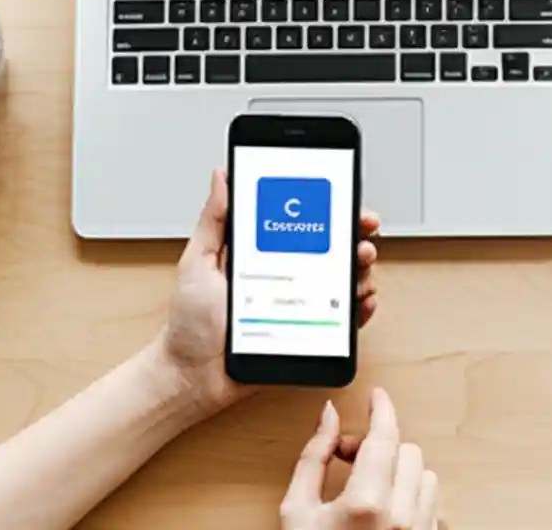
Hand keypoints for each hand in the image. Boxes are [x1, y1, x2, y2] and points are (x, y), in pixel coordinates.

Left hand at [161, 169, 382, 413]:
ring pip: (344, 282)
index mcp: (265, 255)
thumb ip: (213, 220)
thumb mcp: (197, 262)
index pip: (306, 225)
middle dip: (357, 238)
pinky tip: (362, 302)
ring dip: (361, 271)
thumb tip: (222, 176)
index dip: (332, 211)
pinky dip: (359, 310)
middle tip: (362, 237)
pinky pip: (343, 321)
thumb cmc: (189, 323)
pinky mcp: (308, 334)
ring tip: (360, 267)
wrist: (191, 375)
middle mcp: (287, 277)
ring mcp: (300, 305)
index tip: (346, 200)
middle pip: (334, 251)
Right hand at [280, 389, 438, 529]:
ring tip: (367, 488)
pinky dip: (411, 496)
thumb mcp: (297, 511)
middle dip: (379, 447)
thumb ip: (313, 457)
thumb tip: (328, 417)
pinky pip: (431, 504)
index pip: (385, 435)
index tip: (376, 397)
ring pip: (424, 475)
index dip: (381, 408)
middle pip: (406, 450)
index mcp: (367, 504)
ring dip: (399, 472)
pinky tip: (383, 509)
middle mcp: (401, 518)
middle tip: (349, 459)